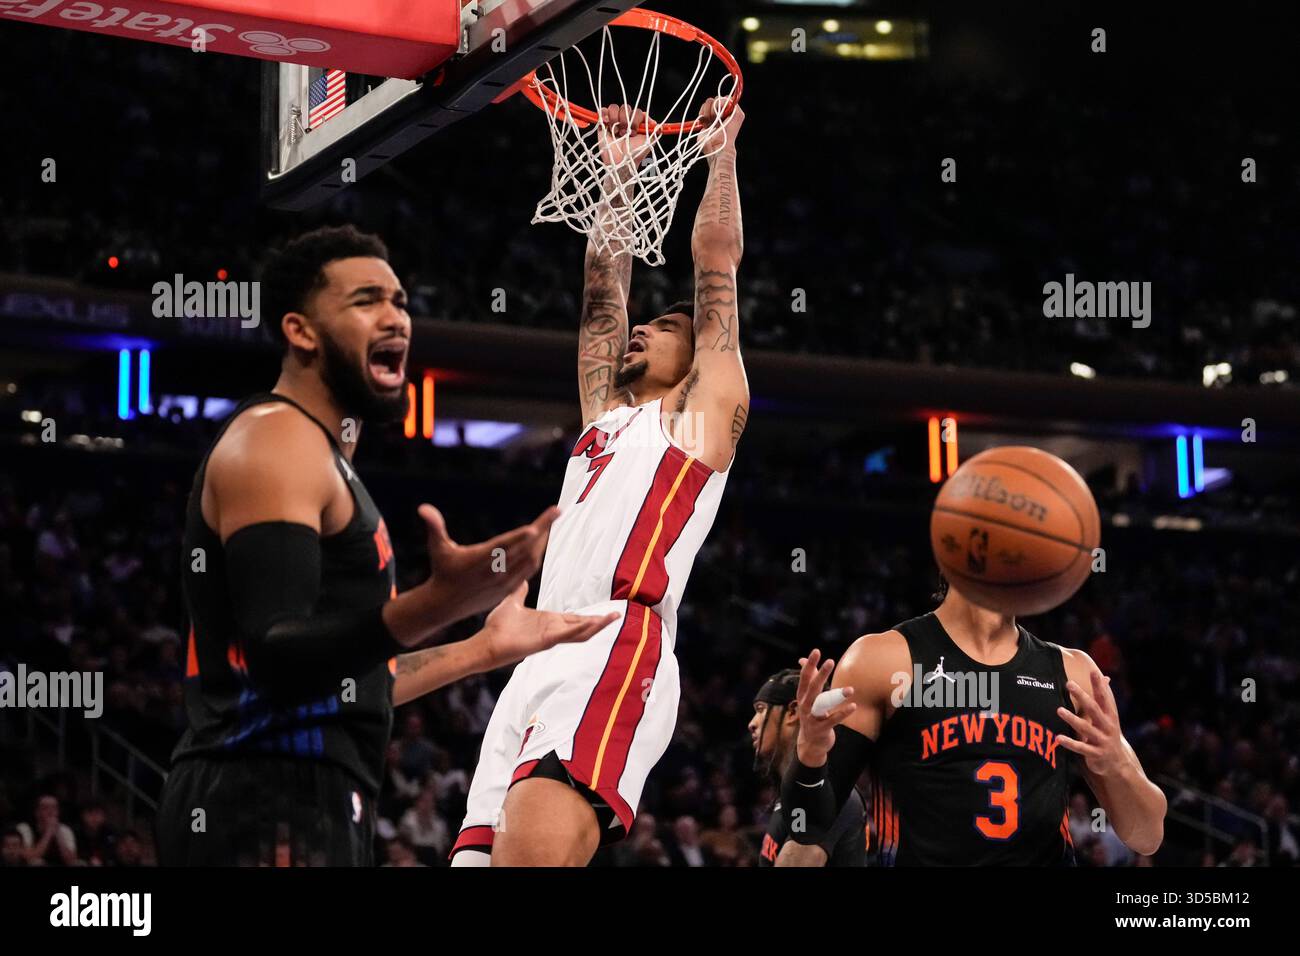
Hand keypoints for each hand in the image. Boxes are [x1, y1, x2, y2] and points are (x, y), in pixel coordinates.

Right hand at [419, 504, 556, 623]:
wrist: (445, 604)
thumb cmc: (442, 571)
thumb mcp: (437, 548)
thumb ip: (434, 526)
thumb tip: (423, 507)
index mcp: (478, 560)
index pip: (503, 546)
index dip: (519, 537)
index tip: (535, 527)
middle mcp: (494, 571)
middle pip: (523, 549)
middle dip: (542, 530)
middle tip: (555, 512)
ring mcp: (503, 582)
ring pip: (530, 561)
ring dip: (542, 542)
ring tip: (550, 524)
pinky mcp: (507, 588)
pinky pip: (528, 571)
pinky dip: (537, 556)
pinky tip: (542, 543)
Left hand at [477, 581, 618, 668]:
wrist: (485, 642)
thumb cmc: (496, 627)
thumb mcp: (512, 603)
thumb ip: (519, 593)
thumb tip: (521, 580)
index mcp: (548, 622)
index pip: (574, 619)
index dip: (589, 616)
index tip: (603, 611)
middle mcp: (552, 630)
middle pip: (582, 626)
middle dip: (600, 621)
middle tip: (617, 615)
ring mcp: (551, 637)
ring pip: (580, 632)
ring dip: (597, 625)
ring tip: (614, 617)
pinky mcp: (546, 641)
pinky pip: (568, 635)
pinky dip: (583, 629)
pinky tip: (596, 623)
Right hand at [597, 104, 652, 167]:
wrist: (621, 163)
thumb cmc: (635, 154)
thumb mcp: (649, 143)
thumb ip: (654, 132)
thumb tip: (657, 124)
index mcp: (637, 122)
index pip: (637, 111)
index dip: (636, 119)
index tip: (635, 131)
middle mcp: (626, 120)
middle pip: (626, 108)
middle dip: (625, 121)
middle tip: (625, 134)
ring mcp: (615, 121)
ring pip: (614, 108)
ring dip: (615, 119)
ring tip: (616, 132)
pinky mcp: (604, 124)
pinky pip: (603, 111)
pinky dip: (604, 114)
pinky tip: (606, 122)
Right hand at [697, 96, 743, 153]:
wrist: (717, 147)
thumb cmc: (728, 133)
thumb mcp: (737, 115)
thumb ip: (733, 103)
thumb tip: (723, 99)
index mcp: (731, 109)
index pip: (725, 97)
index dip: (722, 103)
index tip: (723, 113)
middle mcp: (722, 111)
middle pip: (715, 99)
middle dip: (714, 109)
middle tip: (717, 119)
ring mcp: (713, 115)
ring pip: (707, 103)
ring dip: (707, 113)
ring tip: (710, 123)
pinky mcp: (705, 119)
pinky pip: (701, 109)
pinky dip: (702, 116)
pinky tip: (705, 123)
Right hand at [792, 648, 855, 765]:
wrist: (810, 743)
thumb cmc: (811, 715)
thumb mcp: (807, 697)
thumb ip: (808, 678)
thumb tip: (802, 659)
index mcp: (802, 696)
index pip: (805, 677)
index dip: (810, 664)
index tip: (816, 651)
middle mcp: (805, 706)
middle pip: (813, 688)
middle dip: (821, 674)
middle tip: (830, 661)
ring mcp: (812, 718)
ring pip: (823, 704)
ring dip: (837, 696)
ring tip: (851, 689)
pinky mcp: (821, 729)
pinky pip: (833, 720)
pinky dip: (843, 713)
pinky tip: (853, 706)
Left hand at [1056, 670, 1129, 777]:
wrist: (1118, 763)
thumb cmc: (1108, 733)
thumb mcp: (1109, 716)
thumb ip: (1104, 698)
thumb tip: (1105, 677)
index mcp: (1110, 716)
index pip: (1104, 698)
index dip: (1099, 685)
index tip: (1093, 671)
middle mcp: (1107, 726)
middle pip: (1093, 709)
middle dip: (1082, 696)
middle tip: (1069, 683)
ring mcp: (1101, 740)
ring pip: (1085, 728)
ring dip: (1072, 719)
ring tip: (1059, 710)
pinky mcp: (1095, 754)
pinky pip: (1081, 748)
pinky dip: (1070, 743)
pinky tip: (1058, 738)